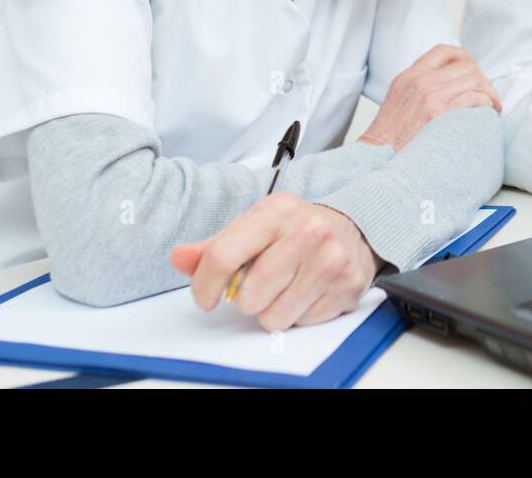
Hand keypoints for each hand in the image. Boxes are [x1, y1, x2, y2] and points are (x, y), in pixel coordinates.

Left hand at [170, 192, 382, 330]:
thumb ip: (213, 246)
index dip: (204, 285)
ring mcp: (330, 259)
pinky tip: (307, 291)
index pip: (223, 255)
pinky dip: (298, 313)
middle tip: (262, 283)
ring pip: (273, 316)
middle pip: (248, 295)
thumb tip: (179, 258)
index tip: (205, 298)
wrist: (352, 229)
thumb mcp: (254, 228)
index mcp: (276, 210)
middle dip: (247, 298)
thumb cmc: (294, 231)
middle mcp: (307, 230)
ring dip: (272, 310)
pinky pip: (301, 322)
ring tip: (286, 286)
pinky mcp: (347, 285)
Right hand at [358, 44, 500, 150]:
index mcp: (409, 76)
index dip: (465, 59)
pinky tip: (486, 114)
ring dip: (489, 92)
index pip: (444, 51)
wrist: (375, 159)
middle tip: (488, 96)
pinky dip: (485, 103)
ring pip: (473, 79)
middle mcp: (419, 81)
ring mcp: (429, 96)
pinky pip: (473, 97)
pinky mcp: (438, 113)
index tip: (474, 74)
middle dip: (483, 79)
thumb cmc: (388, 139)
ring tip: (492, 107)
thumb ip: (418, 89)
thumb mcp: (397, 102)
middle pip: (465, 64)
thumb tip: (444, 87)